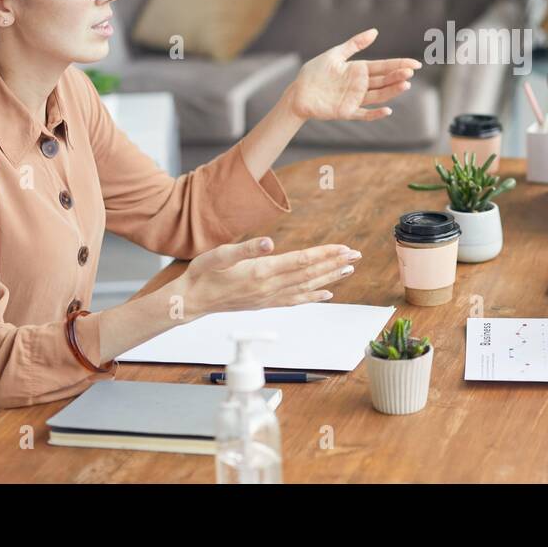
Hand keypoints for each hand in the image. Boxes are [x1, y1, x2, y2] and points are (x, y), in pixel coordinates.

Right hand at [180, 236, 359, 318]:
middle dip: (335, 264)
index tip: (343, 248)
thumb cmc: (203, 274)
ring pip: (306, 287)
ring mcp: (269, 297)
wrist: (191, 301)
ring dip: (329, 278)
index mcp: (261, 272)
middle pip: (310, 274)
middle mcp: (269, 287)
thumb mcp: (219, 255)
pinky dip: (313, 297)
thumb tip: (269, 243)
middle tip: (356, 256)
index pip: (301, 261)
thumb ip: (246, 248)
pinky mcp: (266, 303)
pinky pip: (295, 301)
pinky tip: (326, 294)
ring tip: (348, 269)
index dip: (325, 254)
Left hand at [287, 28, 421, 121]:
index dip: (399, 64)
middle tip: (410, 72)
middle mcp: (360, 85)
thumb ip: (355, 44)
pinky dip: (376, 114)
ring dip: (392, 91)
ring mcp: (355, 99)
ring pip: (379, 95)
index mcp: (359, 70)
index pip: (384, 66)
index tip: (416, 64)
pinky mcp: (347, 112)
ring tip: (405, 85)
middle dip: (397, 76)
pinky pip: (364, 114)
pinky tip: (387, 110)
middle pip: (384, 80)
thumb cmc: (314, 73)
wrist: (297, 92)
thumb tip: (375, 31)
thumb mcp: (335, 54)